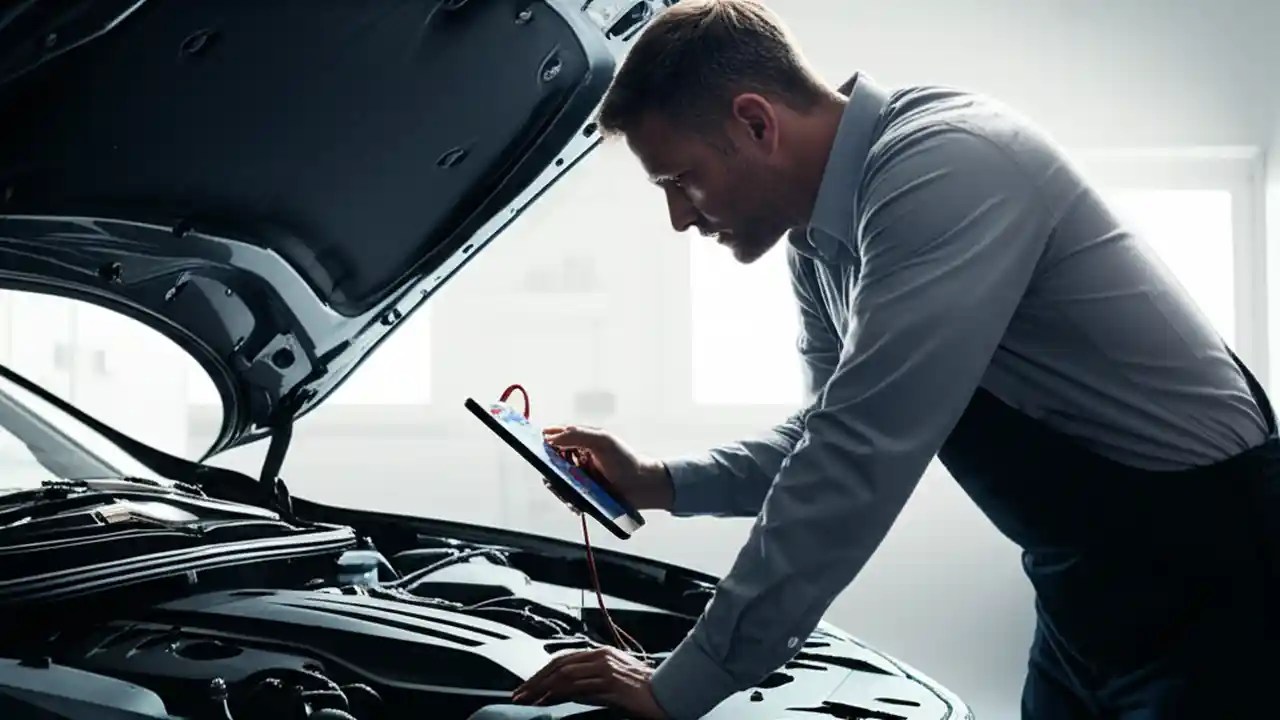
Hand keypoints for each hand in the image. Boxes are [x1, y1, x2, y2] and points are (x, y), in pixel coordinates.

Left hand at [512, 646, 667, 718]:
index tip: (527, 686)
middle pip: (559, 664)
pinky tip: (547, 701)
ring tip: (527, 699)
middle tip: (519, 693)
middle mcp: (601, 656)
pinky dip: (559, 694)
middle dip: (536, 679)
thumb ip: (588, 683)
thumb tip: (562, 693)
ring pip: (565, 674)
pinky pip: (578, 687)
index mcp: (601, 653)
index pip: (563, 659)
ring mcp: (605, 668)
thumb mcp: (611, 683)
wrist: (668, 693)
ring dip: (542, 687)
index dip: (542, 672)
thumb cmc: (643, 690)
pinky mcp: (610, 682)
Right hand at [542, 425, 673, 510]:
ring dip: (557, 486)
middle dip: (548, 467)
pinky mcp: (582, 495)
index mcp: (580, 442)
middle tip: (550, 472)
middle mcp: (576, 460)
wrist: (642, 486)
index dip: (545, 441)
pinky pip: (567, 497)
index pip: (556, 438)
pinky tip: (575, 502)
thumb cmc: (625, 460)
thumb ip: (578, 435)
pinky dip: (568, 500)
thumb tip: (551, 437)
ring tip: (564, 489)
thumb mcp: (603, 441)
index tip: (536, 444)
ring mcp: (578, 478)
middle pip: (551, 462)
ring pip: (556, 481)